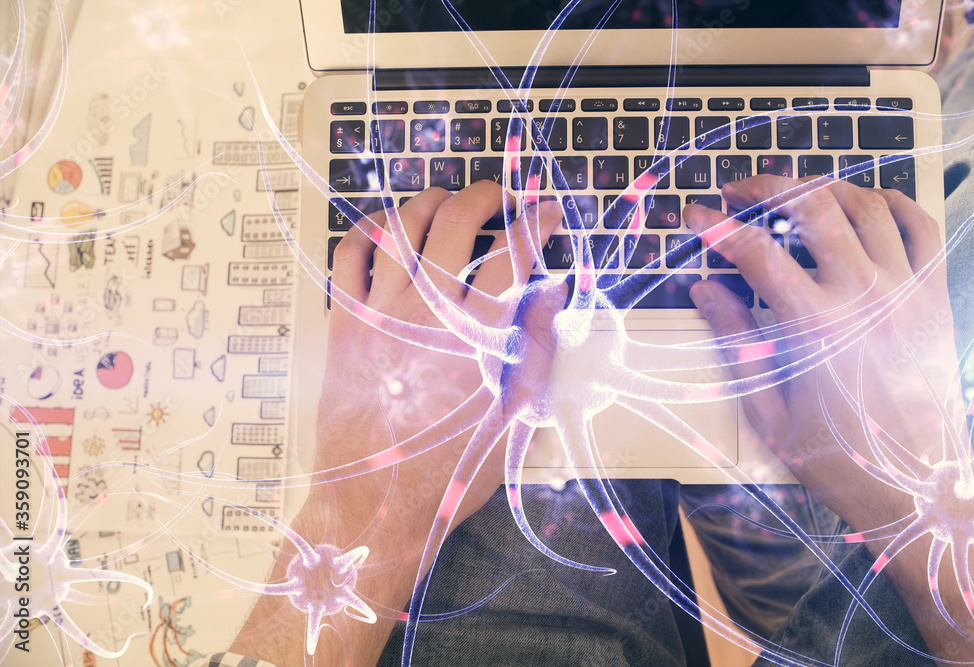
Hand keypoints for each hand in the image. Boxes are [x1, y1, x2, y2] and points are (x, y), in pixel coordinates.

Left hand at [231, 181, 562, 664]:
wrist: (379, 503)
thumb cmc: (453, 468)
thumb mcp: (514, 415)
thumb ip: (536, 348)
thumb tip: (551, 290)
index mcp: (476, 335)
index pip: (513, 254)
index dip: (536, 221)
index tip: (546, 212)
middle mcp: (427, 313)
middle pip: (456, 222)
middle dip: (484, 195)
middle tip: (499, 195)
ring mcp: (379, 312)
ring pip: (401, 227)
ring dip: (428, 201)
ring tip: (445, 200)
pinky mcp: (344, 323)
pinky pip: (348, 256)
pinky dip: (367, 231)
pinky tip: (386, 228)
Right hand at [685, 175, 957, 524]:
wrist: (922, 488)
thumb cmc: (843, 459)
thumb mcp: (771, 412)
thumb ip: (736, 343)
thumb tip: (705, 291)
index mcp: (818, 327)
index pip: (757, 253)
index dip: (719, 228)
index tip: (697, 216)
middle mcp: (866, 297)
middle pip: (812, 208)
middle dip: (767, 187)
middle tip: (740, 190)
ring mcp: (908, 291)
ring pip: (866, 205)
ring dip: (823, 187)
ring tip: (793, 193)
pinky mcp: (936, 297)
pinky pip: (920, 226)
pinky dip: (890, 202)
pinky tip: (863, 203)